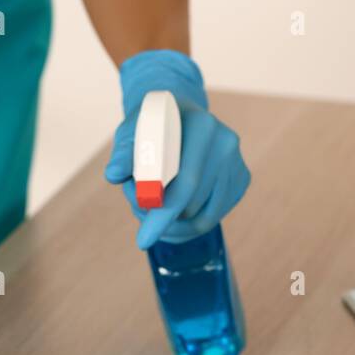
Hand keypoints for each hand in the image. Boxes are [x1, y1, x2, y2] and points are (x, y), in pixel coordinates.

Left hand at [104, 49, 250, 249]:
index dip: (163, 214)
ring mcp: (237, 162)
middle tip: (139, 215)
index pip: (185, 182)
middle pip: (193, 204)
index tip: (143, 240)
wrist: (178, 114)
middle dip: (161, 220)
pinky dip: (188, 224)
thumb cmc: (150, 126)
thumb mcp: (131, 133)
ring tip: (152, 208)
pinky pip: (213, 217)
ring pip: (204, 218)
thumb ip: (124, 153)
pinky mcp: (241, 179)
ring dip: (174, 225)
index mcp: (201, 126)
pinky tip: (172, 210)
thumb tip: (113, 174)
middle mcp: (225, 143)